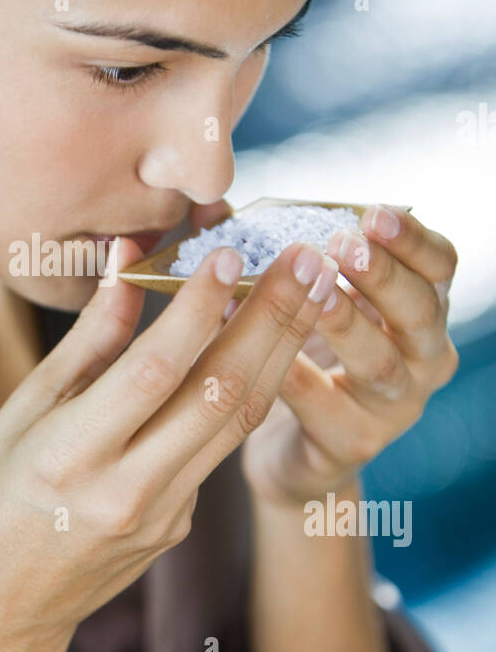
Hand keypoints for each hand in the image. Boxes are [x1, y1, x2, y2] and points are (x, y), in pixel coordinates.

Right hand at [0, 232, 337, 651]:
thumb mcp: (20, 414)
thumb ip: (88, 341)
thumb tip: (130, 261)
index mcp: (71, 457)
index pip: (154, 371)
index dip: (198, 308)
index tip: (232, 251)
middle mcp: (127, 491)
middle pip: (219, 393)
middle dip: (272, 319)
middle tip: (308, 257)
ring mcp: (163, 515)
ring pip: (239, 422)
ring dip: (283, 351)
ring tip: (312, 290)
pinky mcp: (181, 526)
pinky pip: (220, 448)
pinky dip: (249, 390)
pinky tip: (268, 345)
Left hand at [240, 205, 458, 506]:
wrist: (292, 447)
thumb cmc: (303, 354)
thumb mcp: (305, 298)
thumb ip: (270, 249)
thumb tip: (211, 204)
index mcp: (419, 308)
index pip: (440, 266)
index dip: (412, 239)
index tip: (372, 212)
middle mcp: (423, 358)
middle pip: (420, 312)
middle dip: (383, 276)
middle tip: (344, 246)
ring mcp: (394, 407)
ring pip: (378, 364)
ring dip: (345, 324)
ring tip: (314, 292)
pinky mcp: (352, 443)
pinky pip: (322, 406)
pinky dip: (288, 371)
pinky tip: (251, 345)